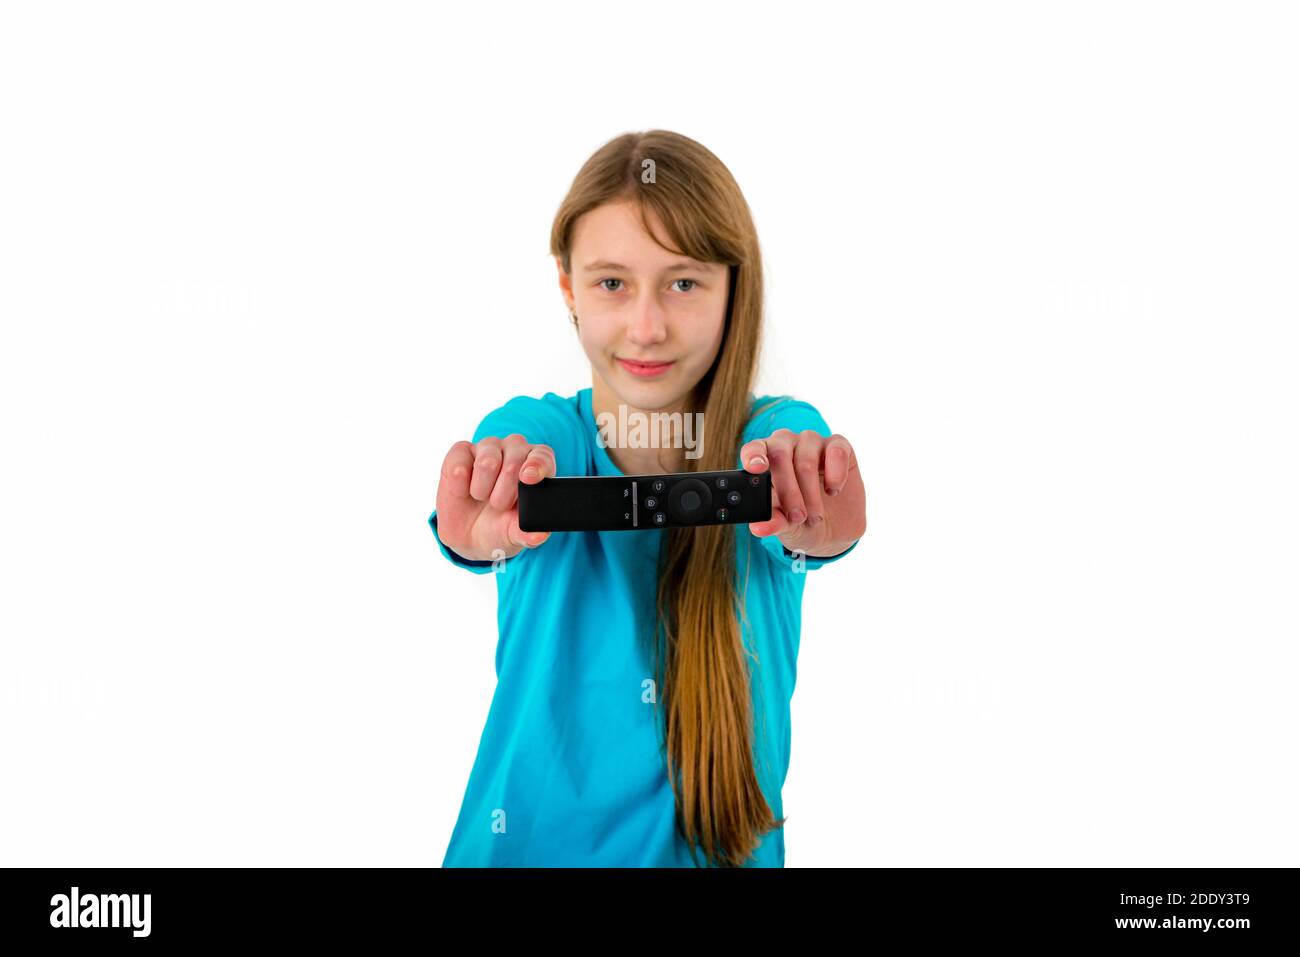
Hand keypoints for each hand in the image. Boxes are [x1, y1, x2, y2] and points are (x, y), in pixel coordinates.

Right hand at [435, 434, 555, 561]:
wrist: (468, 536)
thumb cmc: (499, 527)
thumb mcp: (514, 535)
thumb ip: (528, 534)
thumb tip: (540, 535)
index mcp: (536, 467)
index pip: (542, 456)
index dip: (537, 465)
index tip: (528, 479)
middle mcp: (514, 451)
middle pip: (515, 457)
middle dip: (505, 487)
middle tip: (499, 505)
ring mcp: (488, 448)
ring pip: (487, 461)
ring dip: (482, 488)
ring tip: (481, 497)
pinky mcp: (461, 451)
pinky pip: (460, 461)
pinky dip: (459, 484)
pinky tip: (462, 492)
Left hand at [740, 429, 865, 557]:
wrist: (836, 527)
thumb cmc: (802, 520)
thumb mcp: (786, 526)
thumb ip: (773, 522)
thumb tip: (758, 527)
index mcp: (764, 460)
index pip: (752, 449)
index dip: (753, 457)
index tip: (756, 469)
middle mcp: (785, 444)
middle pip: (779, 455)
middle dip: (787, 490)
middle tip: (797, 517)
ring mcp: (811, 442)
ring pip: (806, 459)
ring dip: (811, 492)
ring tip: (815, 517)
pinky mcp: (838, 445)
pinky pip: (836, 452)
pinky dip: (835, 475)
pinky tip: (833, 491)